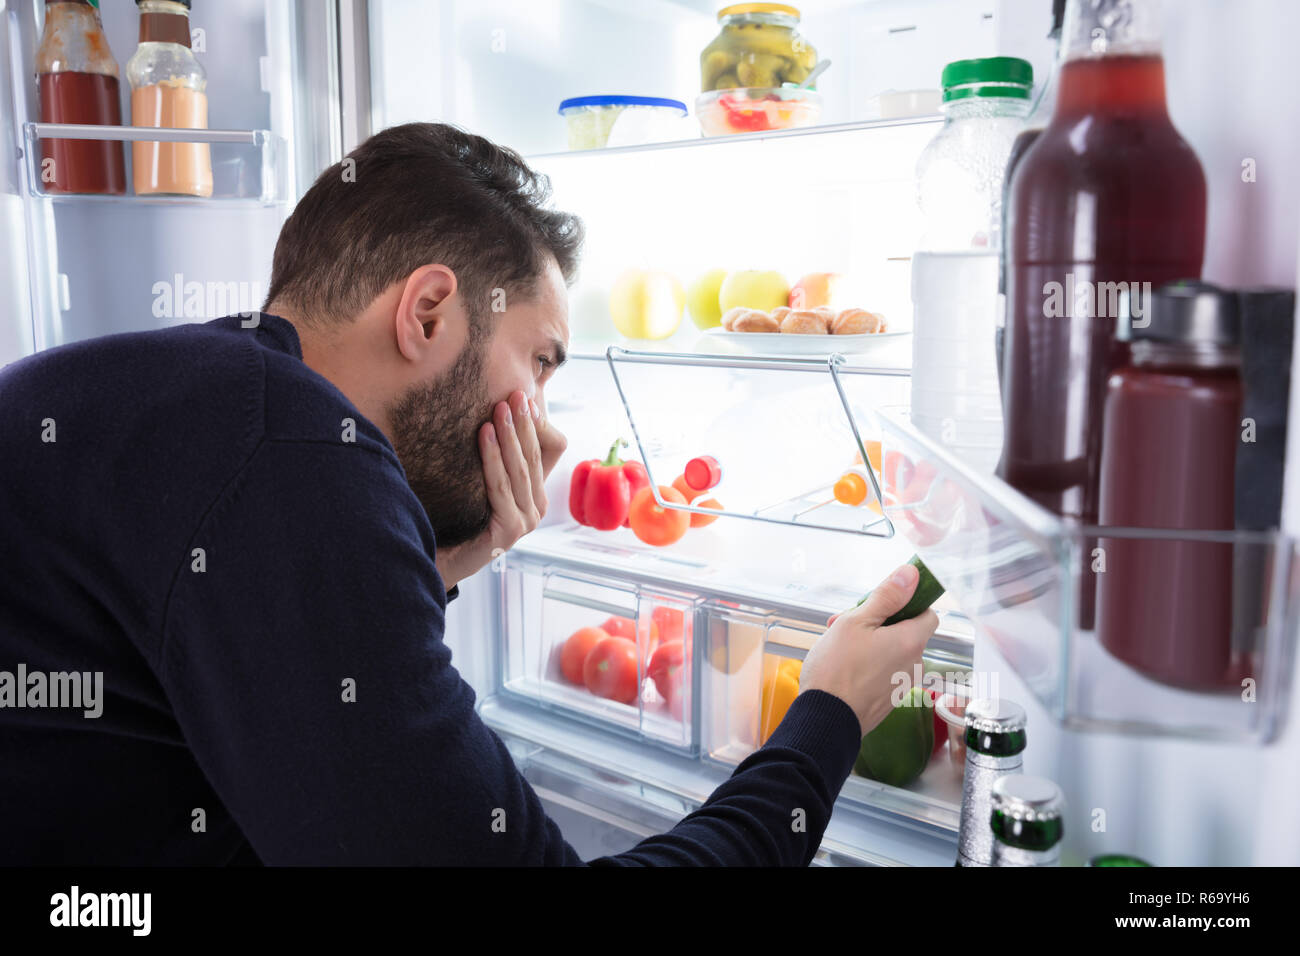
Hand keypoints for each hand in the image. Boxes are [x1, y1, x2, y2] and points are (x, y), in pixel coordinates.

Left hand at [434, 390, 566, 590]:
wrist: (441, 560)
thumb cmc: (459, 519)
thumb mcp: (482, 483)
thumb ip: (494, 460)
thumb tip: (492, 416)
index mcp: (534, 496)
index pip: (545, 454)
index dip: (536, 426)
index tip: (525, 399)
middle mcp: (536, 509)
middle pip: (533, 457)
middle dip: (523, 423)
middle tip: (515, 394)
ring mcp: (526, 522)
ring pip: (519, 469)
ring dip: (510, 435)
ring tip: (500, 407)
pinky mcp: (510, 530)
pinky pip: (500, 486)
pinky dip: (492, 457)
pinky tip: (485, 433)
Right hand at [798, 563, 938, 736]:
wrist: (825, 720)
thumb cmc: (836, 669)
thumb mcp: (856, 621)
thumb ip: (886, 596)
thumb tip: (911, 574)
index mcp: (911, 641)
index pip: (929, 614)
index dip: (908, 605)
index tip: (883, 605)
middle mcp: (915, 665)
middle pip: (907, 633)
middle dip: (880, 625)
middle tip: (846, 624)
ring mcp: (903, 686)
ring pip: (893, 654)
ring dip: (872, 645)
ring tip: (839, 647)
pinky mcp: (889, 701)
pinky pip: (885, 674)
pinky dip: (870, 666)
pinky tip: (843, 668)